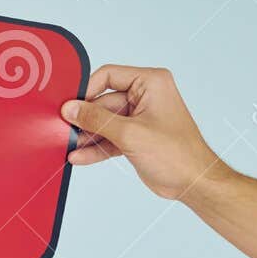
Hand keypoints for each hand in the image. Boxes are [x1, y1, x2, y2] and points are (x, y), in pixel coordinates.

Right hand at [60, 65, 227, 200]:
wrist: (192, 181)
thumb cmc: (176, 153)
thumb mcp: (129, 133)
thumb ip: (96, 119)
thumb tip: (71, 109)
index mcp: (150, 83)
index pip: (109, 76)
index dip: (87, 91)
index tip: (70, 108)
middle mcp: (145, 96)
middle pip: (102, 102)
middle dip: (85, 120)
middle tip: (64, 132)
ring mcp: (139, 117)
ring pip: (103, 122)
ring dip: (87, 136)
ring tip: (70, 147)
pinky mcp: (134, 137)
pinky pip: (108, 138)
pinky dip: (95, 148)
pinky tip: (80, 157)